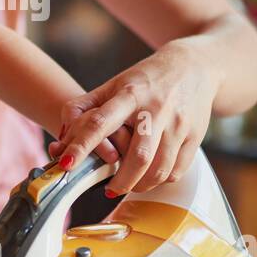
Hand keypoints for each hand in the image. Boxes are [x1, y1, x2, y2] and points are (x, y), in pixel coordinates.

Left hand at [47, 38, 219, 195]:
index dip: (81, 146)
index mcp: (130, 94)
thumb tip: (61, 138)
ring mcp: (178, 124)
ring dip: (140, 186)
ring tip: (128, 186)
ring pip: (159, 169)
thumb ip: (83, 108)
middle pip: (138, 156)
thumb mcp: (113, 85)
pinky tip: (150, 176)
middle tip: (109, 190)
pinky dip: (160, 180)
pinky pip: (176, 170)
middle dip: (120, 181)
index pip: (100, 123)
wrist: (194, 66)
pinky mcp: (195, 136)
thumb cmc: (146, 79)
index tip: (66, 164)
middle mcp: (156, 110)